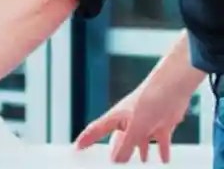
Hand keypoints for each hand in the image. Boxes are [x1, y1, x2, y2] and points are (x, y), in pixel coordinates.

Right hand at [74, 75, 195, 162]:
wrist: (173, 89)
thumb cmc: (150, 99)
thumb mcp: (135, 127)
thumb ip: (127, 146)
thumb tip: (116, 161)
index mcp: (116, 118)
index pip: (96, 130)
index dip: (85, 139)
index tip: (76, 149)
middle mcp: (128, 122)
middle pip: (119, 142)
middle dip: (116, 154)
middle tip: (111, 165)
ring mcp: (145, 124)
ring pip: (139, 144)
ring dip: (139, 155)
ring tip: (136, 166)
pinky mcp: (161, 126)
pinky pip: (160, 144)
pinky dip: (162, 153)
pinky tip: (163, 161)